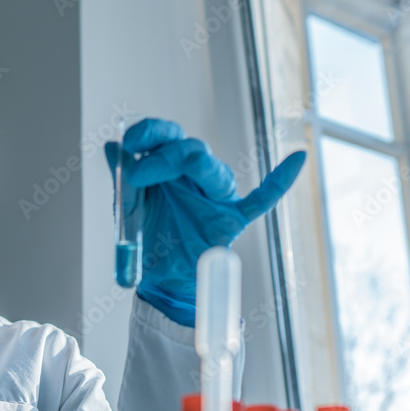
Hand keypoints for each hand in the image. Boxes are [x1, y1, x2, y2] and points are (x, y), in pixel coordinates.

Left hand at [106, 118, 305, 324]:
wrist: (163, 278)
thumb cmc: (152, 238)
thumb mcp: (129, 207)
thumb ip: (124, 178)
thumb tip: (112, 146)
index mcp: (173, 166)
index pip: (168, 135)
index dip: (149, 132)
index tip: (128, 142)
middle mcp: (198, 175)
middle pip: (189, 148)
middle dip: (159, 156)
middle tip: (132, 174)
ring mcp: (218, 196)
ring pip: (212, 168)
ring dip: (180, 165)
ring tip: (144, 178)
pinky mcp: (235, 218)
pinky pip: (262, 198)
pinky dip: (280, 180)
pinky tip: (297, 159)